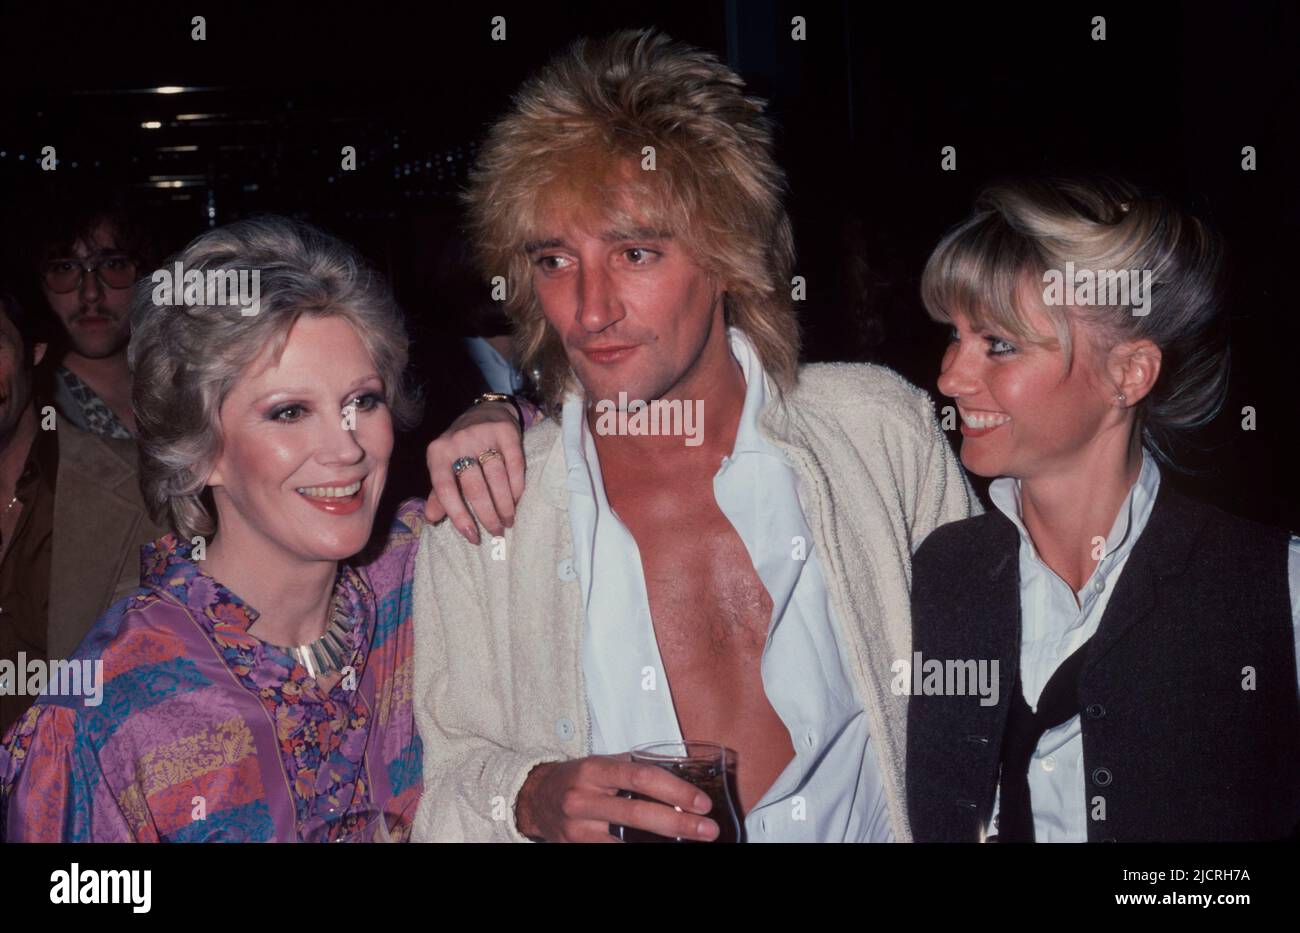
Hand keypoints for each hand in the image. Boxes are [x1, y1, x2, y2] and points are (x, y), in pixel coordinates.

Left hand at [424, 401, 526, 541]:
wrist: (485, 412)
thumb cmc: (462, 447)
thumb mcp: (445, 465)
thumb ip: (439, 493)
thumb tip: (431, 518)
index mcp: (438, 453)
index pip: (445, 489)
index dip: (458, 516)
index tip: (472, 536)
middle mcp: (458, 442)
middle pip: (474, 487)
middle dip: (487, 515)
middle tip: (496, 532)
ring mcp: (482, 434)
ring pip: (496, 478)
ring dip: (504, 505)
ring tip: (508, 521)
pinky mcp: (506, 432)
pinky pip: (514, 465)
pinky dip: (516, 487)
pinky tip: (516, 500)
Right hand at [514, 756, 719, 842]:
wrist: (534, 798)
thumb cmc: (577, 779)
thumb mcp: (602, 765)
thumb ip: (635, 769)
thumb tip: (682, 775)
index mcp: (595, 770)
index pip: (641, 777)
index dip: (676, 790)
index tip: (702, 803)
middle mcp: (583, 799)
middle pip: (637, 813)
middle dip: (679, 824)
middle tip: (708, 830)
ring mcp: (577, 828)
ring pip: (624, 844)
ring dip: (661, 847)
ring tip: (690, 845)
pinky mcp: (574, 849)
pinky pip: (611, 854)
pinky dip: (637, 853)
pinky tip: (659, 851)